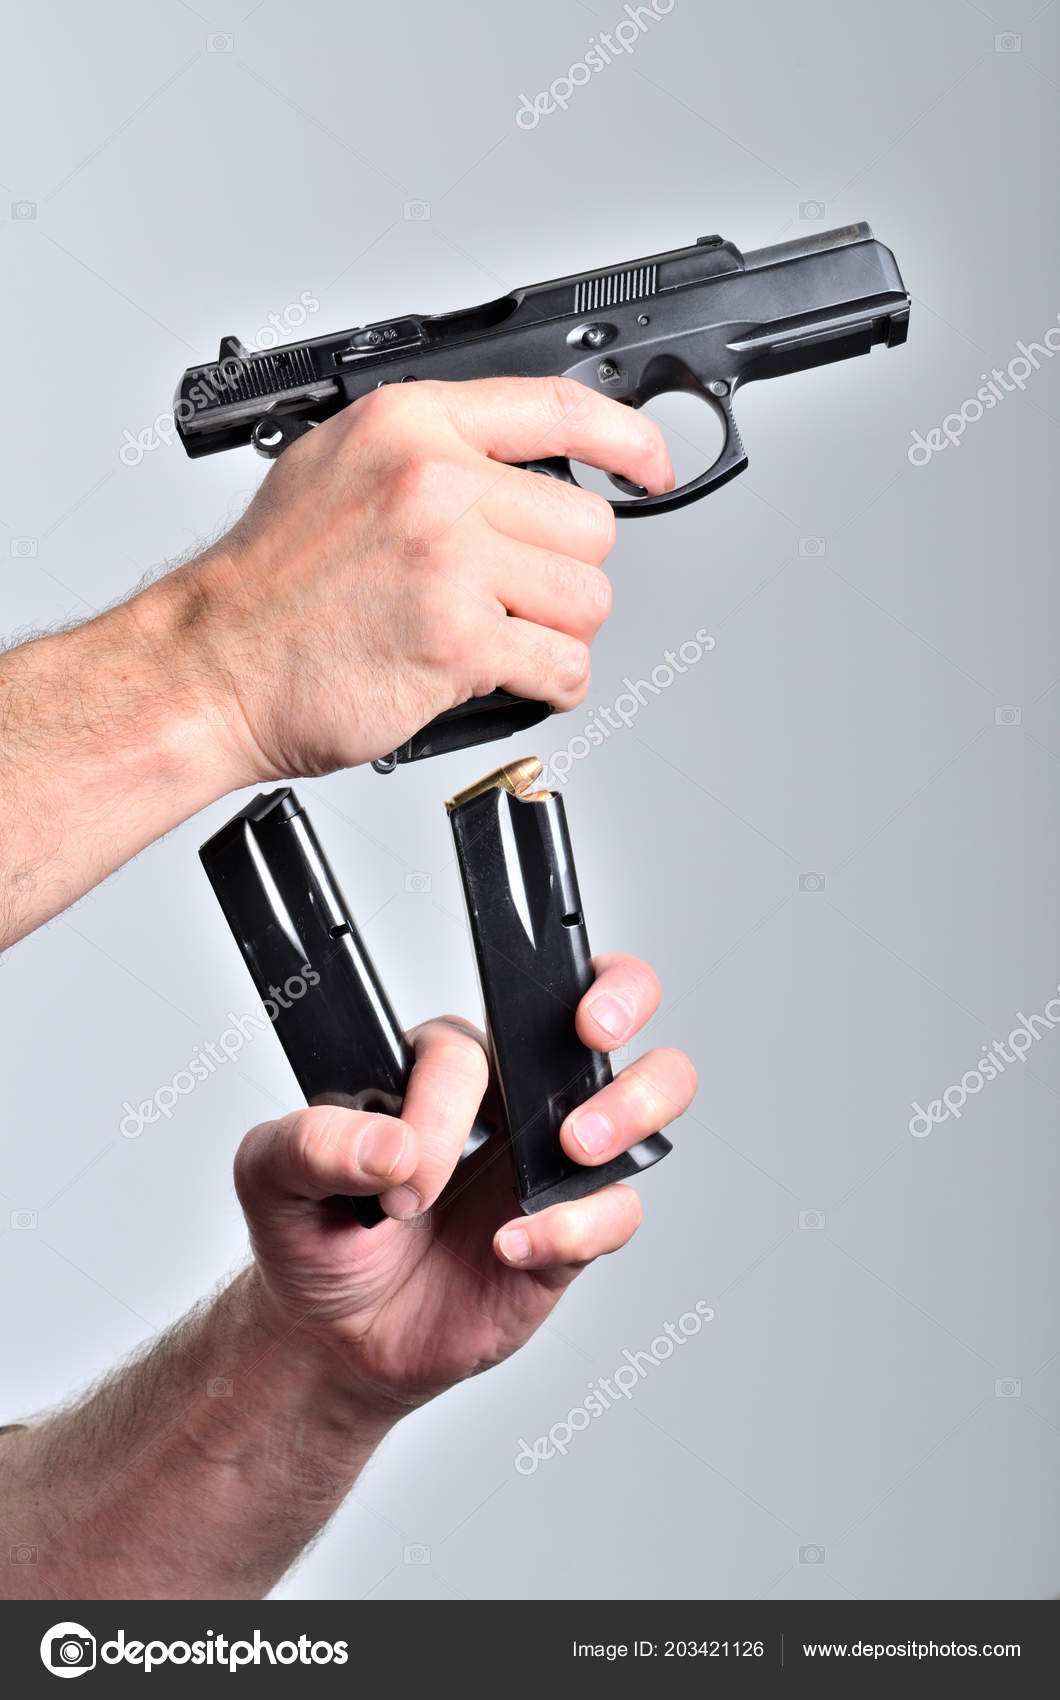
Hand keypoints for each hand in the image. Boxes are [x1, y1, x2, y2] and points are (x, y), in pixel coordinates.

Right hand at [165, 377, 672, 780]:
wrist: (209, 667)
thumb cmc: (267, 587)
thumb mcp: (333, 469)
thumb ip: (425, 454)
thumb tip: (511, 465)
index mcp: (409, 426)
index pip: (558, 410)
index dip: (627, 441)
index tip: (650, 467)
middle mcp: (435, 482)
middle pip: (588, 526)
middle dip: (563, 574)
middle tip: (515, 598)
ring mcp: (450, 560)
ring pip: (587, 599)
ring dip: (558, 634)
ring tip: (502, 641)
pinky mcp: (459, 640)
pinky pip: (562, 666)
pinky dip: (551, 687)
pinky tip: (510, 681)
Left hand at [234, 953, 695, 1418]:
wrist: (335, 1339)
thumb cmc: (313, 1235)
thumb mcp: (271, 1178)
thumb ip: (313, 1143)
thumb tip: (386, 1146)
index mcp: (442, 1065)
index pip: (472, 1046)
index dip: (442, 1105)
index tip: (402, 1169)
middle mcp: (513, 1096)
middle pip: (612, 1002)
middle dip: (621, 996)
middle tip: (591, 1030)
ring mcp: (554, 1160)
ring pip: (651, 1091)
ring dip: (630, 1105)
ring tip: (573, 1147)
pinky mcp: (578, 1229)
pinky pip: (618, 1209)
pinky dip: (578, 1226)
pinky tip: (513, 1248)